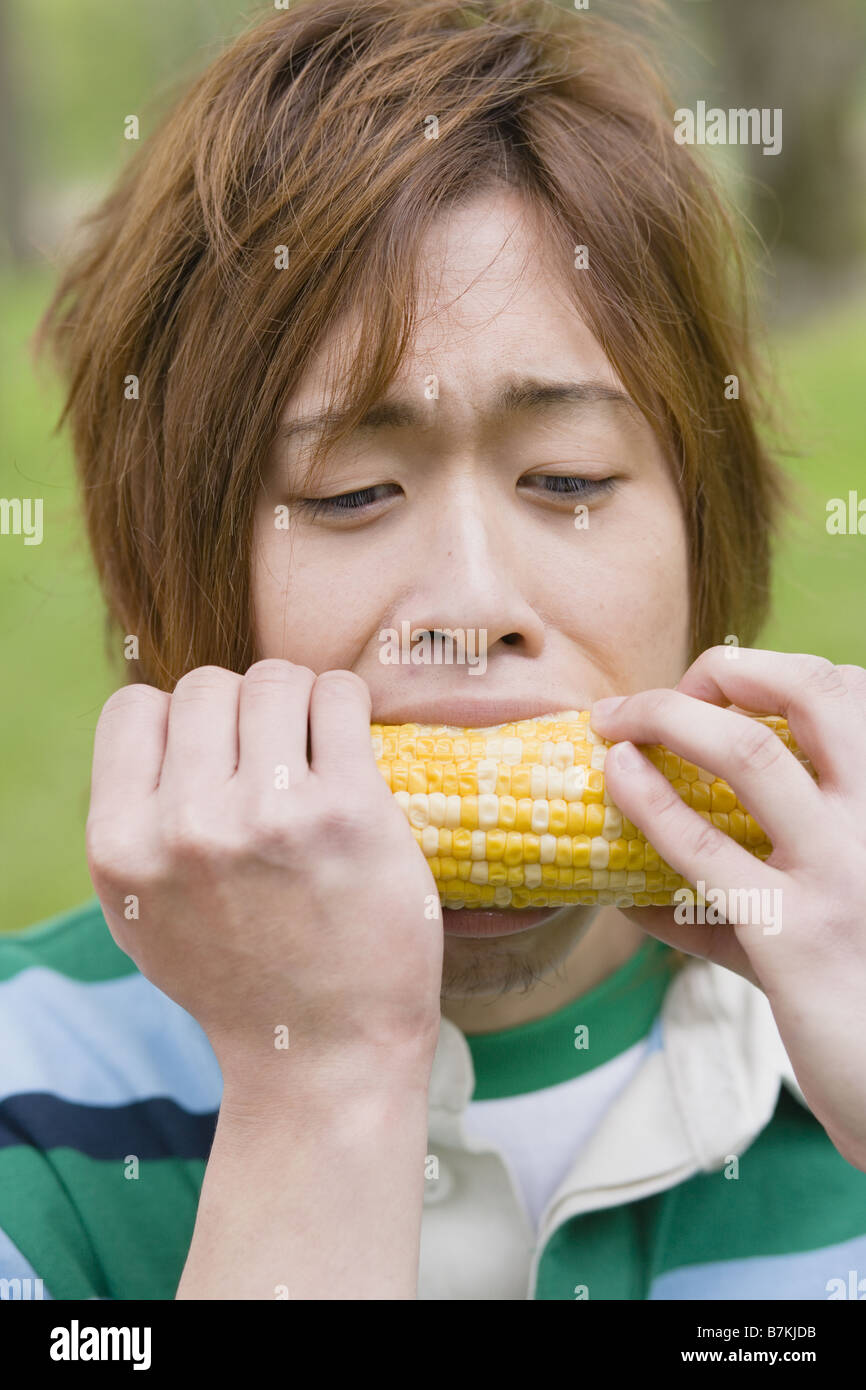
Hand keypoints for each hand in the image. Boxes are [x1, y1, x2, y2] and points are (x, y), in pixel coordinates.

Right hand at [85, 660, 442, 1095]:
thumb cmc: (236, 975)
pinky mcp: (348, 810)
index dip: (176, 723)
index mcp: (123, 846)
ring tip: (313, 750)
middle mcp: (187, 826)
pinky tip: (348, 745)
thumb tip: (162, 719)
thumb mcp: (141, 909)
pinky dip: (344, 707)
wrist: (323, 1052)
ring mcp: (269, 814)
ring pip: (274, 679)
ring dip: (297, 702)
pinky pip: (339, 696)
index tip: (213, 758)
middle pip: (206, 686)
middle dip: (240, 710)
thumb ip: (136, 817)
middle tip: (273, 758)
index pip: (134, 708)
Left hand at [590, 647, 865, 1169]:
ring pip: (746, 754)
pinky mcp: (793, 937)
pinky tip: (617, 780)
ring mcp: (845, 874)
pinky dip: (648, 804)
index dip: (778, 675)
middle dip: (728, 670)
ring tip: (614, 721)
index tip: (723, 689)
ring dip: (666, 717)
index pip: (853, 694)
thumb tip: (684, 836)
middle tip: (670, 689)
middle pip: (811, 693)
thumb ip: (783, 858)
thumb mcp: (845, 902)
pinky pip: (701, 850)